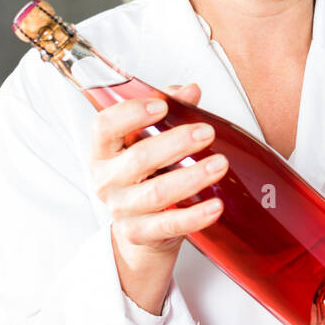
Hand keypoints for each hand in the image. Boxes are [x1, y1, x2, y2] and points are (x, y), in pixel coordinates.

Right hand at [90, 83, 229, 314]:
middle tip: (206, 132)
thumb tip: (190, 90)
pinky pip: (170, 224)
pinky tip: (216, 205)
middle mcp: (107, 180)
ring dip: (192, 177)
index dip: (130, 113)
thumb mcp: (151, 142)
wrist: (143, 230)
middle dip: (176, 143)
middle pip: (138, 158)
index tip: (161, 105)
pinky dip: (195, 216)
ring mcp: (122, 210)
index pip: (104, 127)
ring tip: (220, 164)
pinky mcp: (141, 233)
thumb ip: (170, 111)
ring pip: (157, 192)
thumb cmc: (148, 176)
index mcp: (104, 152)